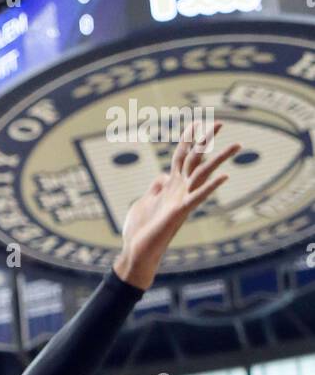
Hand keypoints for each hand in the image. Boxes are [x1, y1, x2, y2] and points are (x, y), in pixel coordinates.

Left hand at [116, 121, 240, 289]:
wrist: (136, 253)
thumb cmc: (140, 230)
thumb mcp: (145, 201)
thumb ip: (155, 188)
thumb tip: (162, 176)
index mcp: (170, 185)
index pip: (181, 155)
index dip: (187, 138)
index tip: (196, 120)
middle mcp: (179, 189)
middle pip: (195, 158)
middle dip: (206, 139)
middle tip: (221, 121)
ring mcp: (182, 200)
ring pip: (203, 173)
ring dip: (220, 158)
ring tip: (238, 144)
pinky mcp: (180, 212)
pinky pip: (198, 197)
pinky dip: (210, 187)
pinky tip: (225, 178)